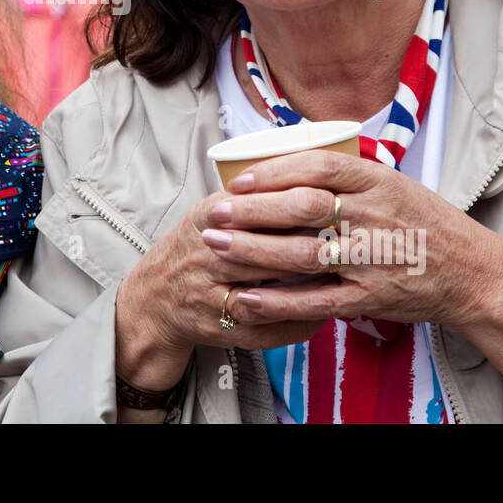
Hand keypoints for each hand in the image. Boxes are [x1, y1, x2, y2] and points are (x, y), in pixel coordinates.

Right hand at [115, 190, 326, 394]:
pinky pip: (268, 330)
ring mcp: (211, 296)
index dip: (297, 206)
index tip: (332, 203)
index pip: (255, 208)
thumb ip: (252, 196)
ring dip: (307, 289)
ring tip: (341, 280)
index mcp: (207, 219)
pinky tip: (325, 313)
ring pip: (268, 294)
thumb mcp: (212, 210)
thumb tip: (308, 172)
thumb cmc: (198, 245)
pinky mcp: (222, 329)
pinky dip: (299, 323)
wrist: (156, 295)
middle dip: (310, 248)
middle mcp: (206, 257)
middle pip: (266, 252)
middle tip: (347, 244)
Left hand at [204, 150, 502, 338]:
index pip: (320, 167)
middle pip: (303, 209)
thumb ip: (347, 174)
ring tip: (217, 246)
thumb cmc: (426, 224)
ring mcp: (372, 260)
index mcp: (379, 182)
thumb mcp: (393, 184)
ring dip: (253, 252)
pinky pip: (316, 300)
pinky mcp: (370, 297)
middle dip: (252, 210)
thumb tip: (288, 157)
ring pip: (303, 254)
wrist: (474, 273)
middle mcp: (375, 217)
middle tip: (216, 211)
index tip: (240, 178)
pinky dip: (279, 301)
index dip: (275, 171)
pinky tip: (248, 297)